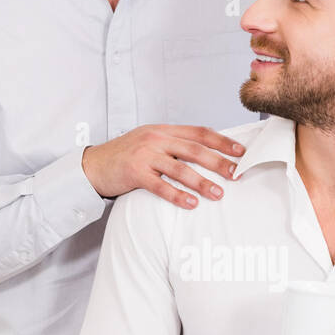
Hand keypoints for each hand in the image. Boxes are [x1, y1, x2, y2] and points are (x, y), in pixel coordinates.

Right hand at [81, 125, 245, 207]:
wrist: (94, 164)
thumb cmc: (127, 155)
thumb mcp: (151, 141)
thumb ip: (175, 145)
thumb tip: (208, 154)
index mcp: (164, 130)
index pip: (199, 132)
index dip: (222, 141)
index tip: (241, 152)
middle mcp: (156, 139)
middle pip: (194, 150)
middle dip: (218, 162)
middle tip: (237, 174)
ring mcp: (145, 155)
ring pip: (179, 168)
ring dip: (201, 182)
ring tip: (218, 194)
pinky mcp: (134, 173)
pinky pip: (160, 186)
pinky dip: (177, 195)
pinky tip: (190, 204)